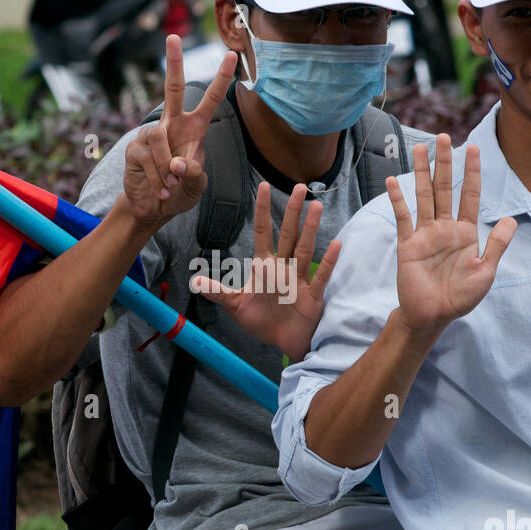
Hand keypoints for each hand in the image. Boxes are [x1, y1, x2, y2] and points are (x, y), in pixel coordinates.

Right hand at [122, 34, 237, 225]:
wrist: (152, 208)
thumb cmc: (179, 192)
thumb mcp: (195, 187)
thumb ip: (193, 174)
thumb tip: (176, 164)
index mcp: (195, 129)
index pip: (211, 100)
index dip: (222, 79)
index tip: (233, 54)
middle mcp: (173, 125)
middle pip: (173, 89)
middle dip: (174, 63)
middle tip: (172, 37)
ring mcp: (152, 134)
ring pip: (161, 139)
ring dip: (168, 169)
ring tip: (171, 187)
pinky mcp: (135, 148)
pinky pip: (149, 158)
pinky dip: (158, 179)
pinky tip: (160, 190)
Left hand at [190, 182, 339, 361]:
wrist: (282, 343)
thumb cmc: (262, 321)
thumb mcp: (236, 305)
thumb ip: (218, 292)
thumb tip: (195, 281)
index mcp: (264, 266)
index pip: (263, 231)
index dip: (262, 210)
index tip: (264, 186)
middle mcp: (283, 267)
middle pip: (288, 234)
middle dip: (293, 211)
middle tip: (300, 187)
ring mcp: (299, 279)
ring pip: (304, 249)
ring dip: (310, 229)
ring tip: (316, 206)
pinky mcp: (312, 295)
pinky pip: (321, 276)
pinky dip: (327, 261)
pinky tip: (335, 244)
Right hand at [388, 135, 516, 333]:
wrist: (433, 316)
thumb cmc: (461, 297)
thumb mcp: (486, 271)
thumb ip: (497, 244)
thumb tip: (511, 219)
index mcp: (466, 232)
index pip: (470, 195)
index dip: (472, 172)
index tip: (473, 147)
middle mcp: (445, 227)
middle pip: (445, 188)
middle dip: (444, 163)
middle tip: (443, 136)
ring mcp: (425, 233)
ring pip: (424, 195)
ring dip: (422, 172)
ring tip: (420, 148)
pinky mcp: (407, 243)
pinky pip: (403, 216)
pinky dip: (398, 198)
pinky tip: (393, 180)